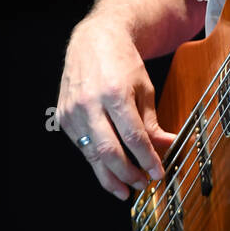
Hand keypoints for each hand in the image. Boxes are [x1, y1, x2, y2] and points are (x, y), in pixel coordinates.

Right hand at [56, 17, 177, 199]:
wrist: (95, 40)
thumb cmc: (122, 62)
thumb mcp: (144, 87)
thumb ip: (151, 120)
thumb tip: (165, 145)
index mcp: (115, 93)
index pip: (133, 136)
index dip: (147, 159)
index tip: (158, 173)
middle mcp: (90, 104)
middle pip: (109, 151)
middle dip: (128, 173)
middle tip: (142, 184)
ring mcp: (74, 111)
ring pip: (91, 154)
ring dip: (109, 176)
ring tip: (125, 190)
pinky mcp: (64, 117)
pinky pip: (81, 147)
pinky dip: (96, 161)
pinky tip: (108, 170)